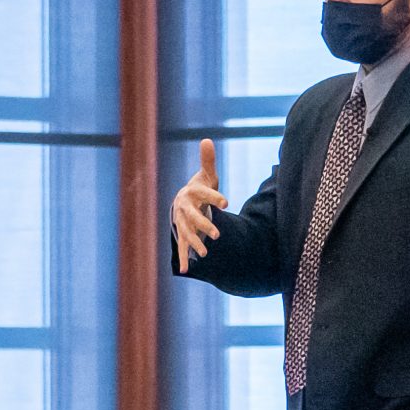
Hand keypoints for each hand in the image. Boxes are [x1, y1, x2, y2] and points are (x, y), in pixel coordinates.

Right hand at [170, 139, 225, 273]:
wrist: (184, 201)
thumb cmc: (200, 188)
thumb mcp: (205, 175)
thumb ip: (207, 161)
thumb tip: (206, 139)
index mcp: (191, 193)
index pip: (203, 194)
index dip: (214, 197)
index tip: (226, 202)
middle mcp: (184, 208)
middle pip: (193, 218)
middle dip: (204, 226)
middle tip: (217, 235)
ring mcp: (182, 222)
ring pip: (187, 234)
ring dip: (195, 244)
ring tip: (206, 253)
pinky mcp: (183, 233)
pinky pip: (182, 247)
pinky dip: (184, 258)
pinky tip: (186, 270)